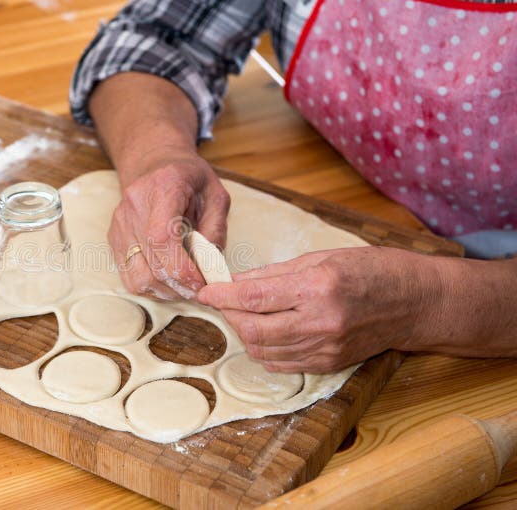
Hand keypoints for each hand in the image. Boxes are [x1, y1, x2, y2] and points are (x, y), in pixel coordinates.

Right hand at [109, 150, 230, 299]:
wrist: (154, 164)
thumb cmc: (188, 178)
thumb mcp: (216, 193)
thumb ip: (216, 227)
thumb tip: (210, 264)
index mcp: (163, 188)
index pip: (162, 238)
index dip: (181, 268)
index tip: (201, 281)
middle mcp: (135, 205)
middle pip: (152, 264)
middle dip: (180, 285)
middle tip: (200, 289)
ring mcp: (120, 223)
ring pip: (138, 277)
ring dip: (165, 290)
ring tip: (184, 286)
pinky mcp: (114, 237)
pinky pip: (129, 275)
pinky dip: (151, 286)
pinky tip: (167, 280)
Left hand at [197, 246, 442, 372]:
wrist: (414, 303)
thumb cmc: (372, 270)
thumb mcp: (321, 257)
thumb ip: (274, 273)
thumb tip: (237, 282)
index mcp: (317, 287)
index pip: (254, 297)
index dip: (222, 296)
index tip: (206, 291)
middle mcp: (320, 322)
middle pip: (253, 329)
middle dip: (230, 316)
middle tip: (225, 302)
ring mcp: (324, 348)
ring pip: (263, 350)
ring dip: (245, 333)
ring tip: (245, 315)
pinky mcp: (327, 364)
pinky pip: (281, 363)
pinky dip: (264, 349)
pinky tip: (266, 331)